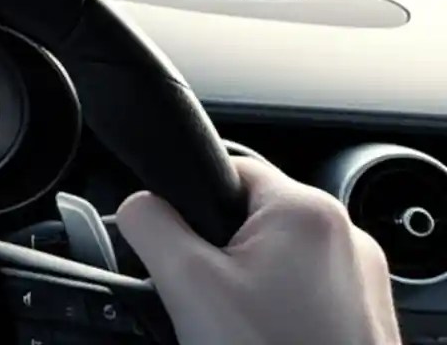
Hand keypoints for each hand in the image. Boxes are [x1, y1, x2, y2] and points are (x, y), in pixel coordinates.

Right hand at [117, 156, 398, 344]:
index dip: (190, 207)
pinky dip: (274, 310)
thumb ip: (150, 226)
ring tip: (238, 329)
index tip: (184, 253)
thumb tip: (137, 204)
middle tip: (208, 303)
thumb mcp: (186, 285)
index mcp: (306, 209)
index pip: (227, 170)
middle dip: (218, 257)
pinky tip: (263, 339)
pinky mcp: (361, 315)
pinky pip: (301, 292)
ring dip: (244, 286)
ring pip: (274, 260)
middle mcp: (344, 235)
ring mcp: (359, 278)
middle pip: (248, 220)